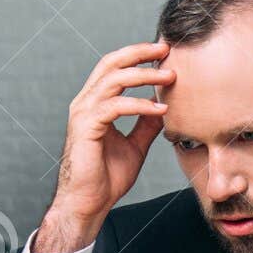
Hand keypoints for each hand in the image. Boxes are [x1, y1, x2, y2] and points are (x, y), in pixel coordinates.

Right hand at [35, 41, 174, 252]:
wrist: (89, 203)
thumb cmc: (106, 177)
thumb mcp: (135, 145)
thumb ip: (146, 124)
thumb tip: (162, 107)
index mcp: (95, 103)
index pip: (114, 67)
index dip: (137, 56)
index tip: (163, 53)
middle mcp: (86, 103)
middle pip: (111, 63)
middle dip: (139, 53)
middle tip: (166, 50)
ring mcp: (84, 113)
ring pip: (113, 80)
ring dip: (144, 76)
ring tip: (169, 76)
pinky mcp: (87, 127)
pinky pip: (115, 106)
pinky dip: (139, 105)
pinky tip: (160, 108)